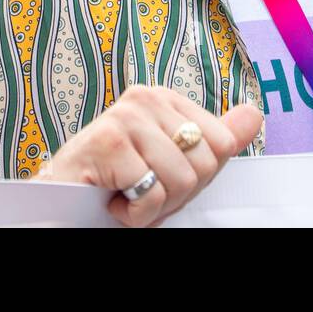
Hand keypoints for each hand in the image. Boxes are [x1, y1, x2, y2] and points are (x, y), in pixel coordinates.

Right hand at [35, 85, 262, 227]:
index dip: (197, 179)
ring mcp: (126, 115)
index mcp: (166, 99)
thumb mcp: (176, 165)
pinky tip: (110, 201)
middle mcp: (147, 97)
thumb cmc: (116, 188)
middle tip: (140, 192)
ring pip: (180, 179)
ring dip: (153, 206)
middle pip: (204, 163)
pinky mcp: (109, 140)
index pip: (222, 144)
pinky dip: (133, 214)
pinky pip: (150, 193)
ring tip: (125, 196)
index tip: (161, 179)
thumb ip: (217, 139)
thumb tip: (255, 113)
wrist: (58, 207)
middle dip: (175, 194)